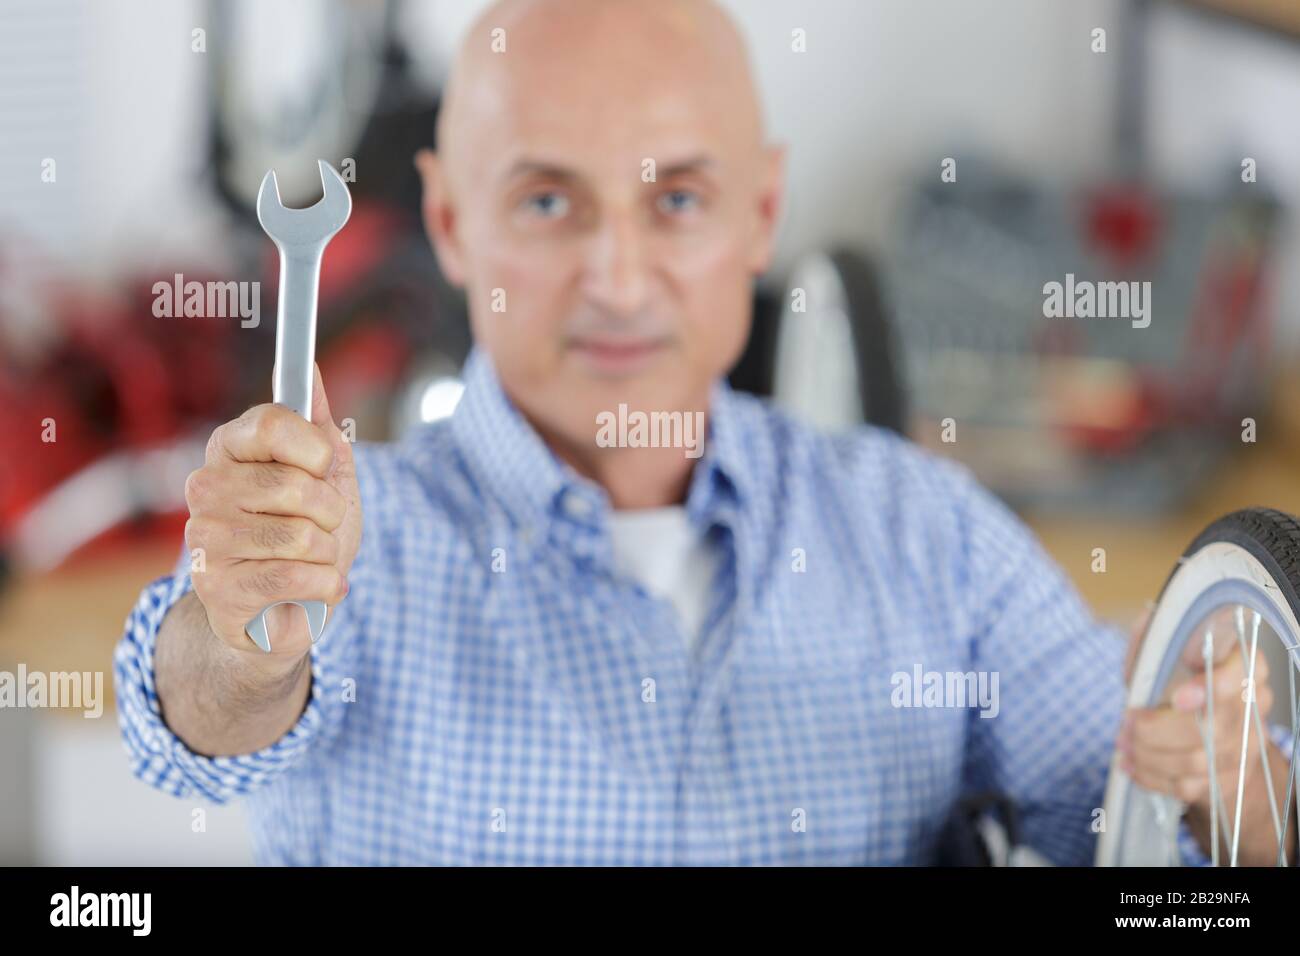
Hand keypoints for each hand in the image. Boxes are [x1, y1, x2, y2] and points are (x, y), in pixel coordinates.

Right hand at [183, 365, 361, 665]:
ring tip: (311, 559)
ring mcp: (204, 539)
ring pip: (301, 536)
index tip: (324, 466)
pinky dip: (324, 584)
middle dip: (329, 512)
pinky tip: (314, 586)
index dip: (313, 449)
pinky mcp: (216, 588)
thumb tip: (312, 369)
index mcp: (228, 449)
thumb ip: (317, 424)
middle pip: (294, 485)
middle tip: (320, 526)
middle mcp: (205, 488)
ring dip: (326, 553)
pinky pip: (294, 576)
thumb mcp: (326, 475)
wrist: (287, 609)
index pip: (270, 423)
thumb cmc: (307, 535)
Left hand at [1117, 606, 1293, 863]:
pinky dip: (1153, 778)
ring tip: (1123, 744)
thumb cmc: (1183, 688)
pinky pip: (1190, 787)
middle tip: (1126, 725)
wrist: (1213, 740)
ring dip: (1149, 755)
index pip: (1242, 674)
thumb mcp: (1165, 659)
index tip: (1178, 697)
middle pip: (1211, 727)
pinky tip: (1132, 766)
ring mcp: (1247, 748)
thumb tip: (1149, 615)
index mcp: (1244, 666)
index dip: (1213, 686)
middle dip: (1157, 730)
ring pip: (1197, 761)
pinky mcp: (1230, 780)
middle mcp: (1254, 707)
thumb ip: (1155, 640)